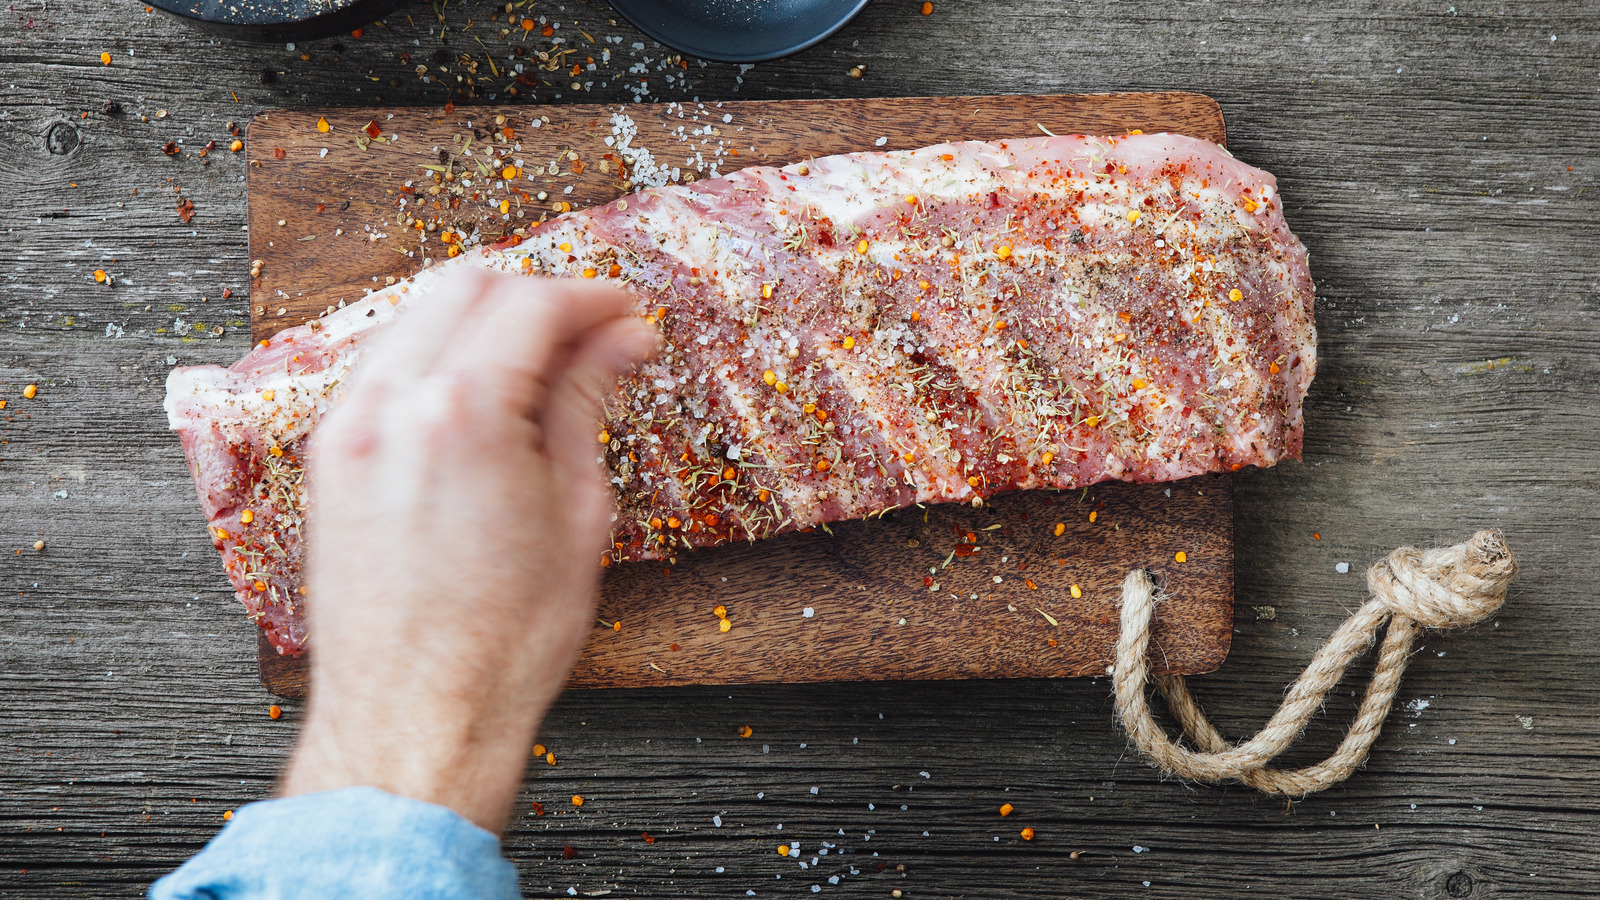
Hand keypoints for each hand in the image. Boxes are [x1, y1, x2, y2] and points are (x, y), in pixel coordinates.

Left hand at [280, 272, 654, 832]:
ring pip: (418, 316)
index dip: (594, 299)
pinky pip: (386, 366)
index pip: (533, 304)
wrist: (417, 717)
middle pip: (467, 285)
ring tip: (545, 363)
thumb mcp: (576, 511)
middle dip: (539, 294)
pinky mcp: (330, 458)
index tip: (628, 316)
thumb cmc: (499, 643)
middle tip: (596, 331)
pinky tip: (484, 394)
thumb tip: (618, 343)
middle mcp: (388, 405)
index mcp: (459, 412)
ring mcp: (347, 428)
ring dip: (485, 318)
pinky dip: (440, 355)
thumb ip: (586, 403)